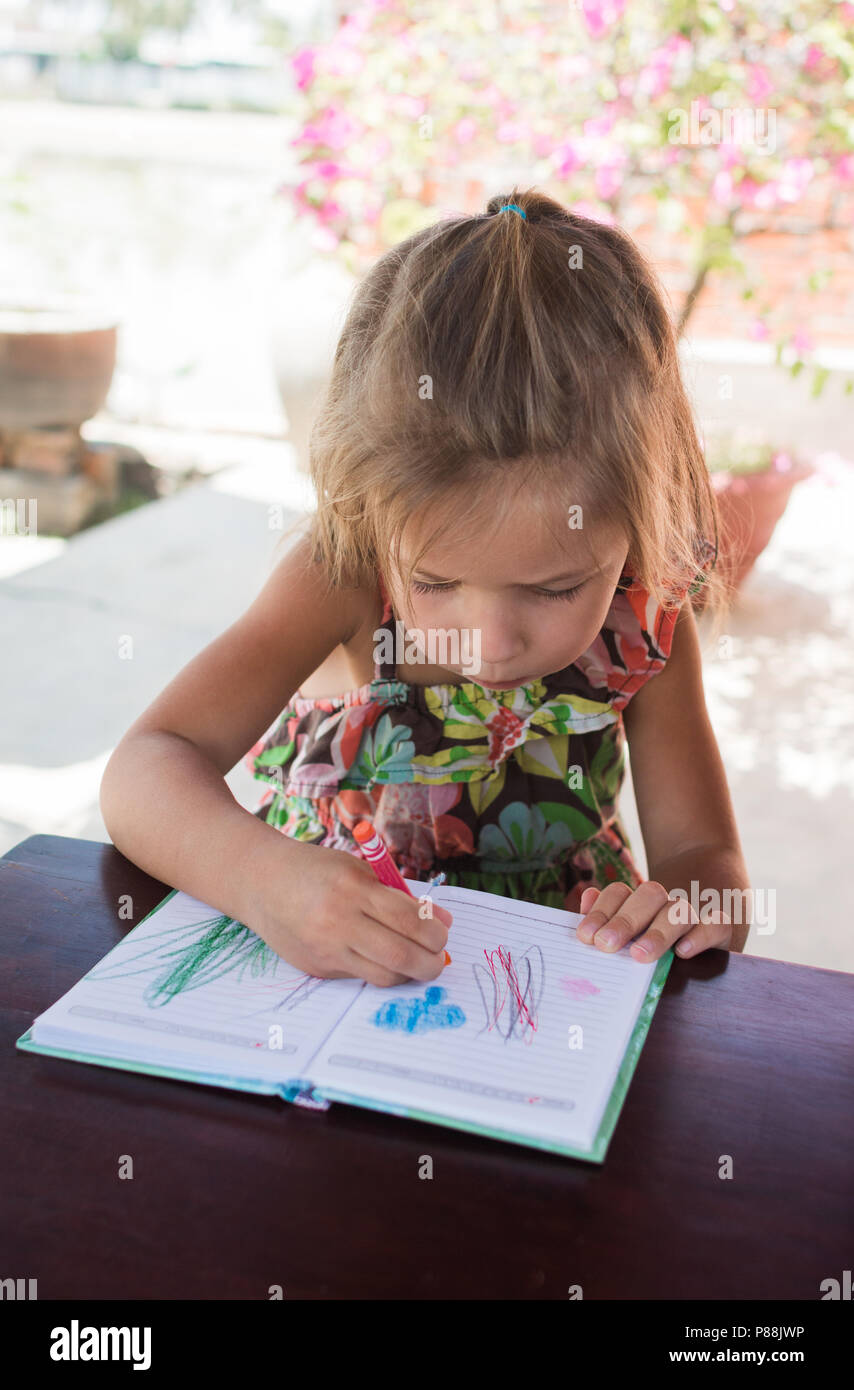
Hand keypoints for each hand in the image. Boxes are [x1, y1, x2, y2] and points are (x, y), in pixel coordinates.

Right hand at [247, 837, 452, 986]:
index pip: (407, 919)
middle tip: (438, 959)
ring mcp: (326, 949)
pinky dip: (379, 970)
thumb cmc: (317, 870)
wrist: (261, 883)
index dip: (434, 932)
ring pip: (383, 976)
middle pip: (399, 955)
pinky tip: (382, 958)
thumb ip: (400, 896)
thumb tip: (442, 921)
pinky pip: (359, 977)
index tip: (444, 934)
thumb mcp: (360, 870)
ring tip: (415, 961)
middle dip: (430, 963)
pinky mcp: (317, 968)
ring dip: (408, 973)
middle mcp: (338, 922)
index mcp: (353, 889)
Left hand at [576, 880, 732, 961]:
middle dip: (623, 921)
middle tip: (605, 945)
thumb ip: (604, 919)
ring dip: (657, 932)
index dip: (601, 911)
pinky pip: (716, 925)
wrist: (702, 945)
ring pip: (678, 911)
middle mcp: (664, 904)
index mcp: (637, 903)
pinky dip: (700, 936)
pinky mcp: (718, 931)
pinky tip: (683, 952)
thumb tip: (587, 897)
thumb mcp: (625, 937)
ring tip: (639, 955)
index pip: (619, 893)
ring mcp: (693, 916)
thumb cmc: (651, 949)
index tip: (586, 936)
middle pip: (647, 896)